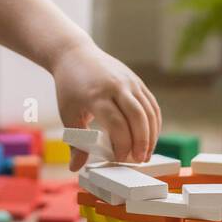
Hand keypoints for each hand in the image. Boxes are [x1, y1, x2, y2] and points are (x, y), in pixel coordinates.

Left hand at [50, 40, 162, 172]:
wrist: (75, 54)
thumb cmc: (69, 87)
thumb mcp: (67, 114)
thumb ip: (75, 142)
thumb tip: (75, 168)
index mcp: (96, 95)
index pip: (117, 124)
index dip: (122, 145)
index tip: (119, 159)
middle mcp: (116, 86)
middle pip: (137, 117)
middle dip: (141, 142)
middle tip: (139, 160)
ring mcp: (129, 81)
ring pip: (148, 111)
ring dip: (151, 135)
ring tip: (146, 154)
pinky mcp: (137, 81)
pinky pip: (151, 104)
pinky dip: (154, 123)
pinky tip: (150, 137)